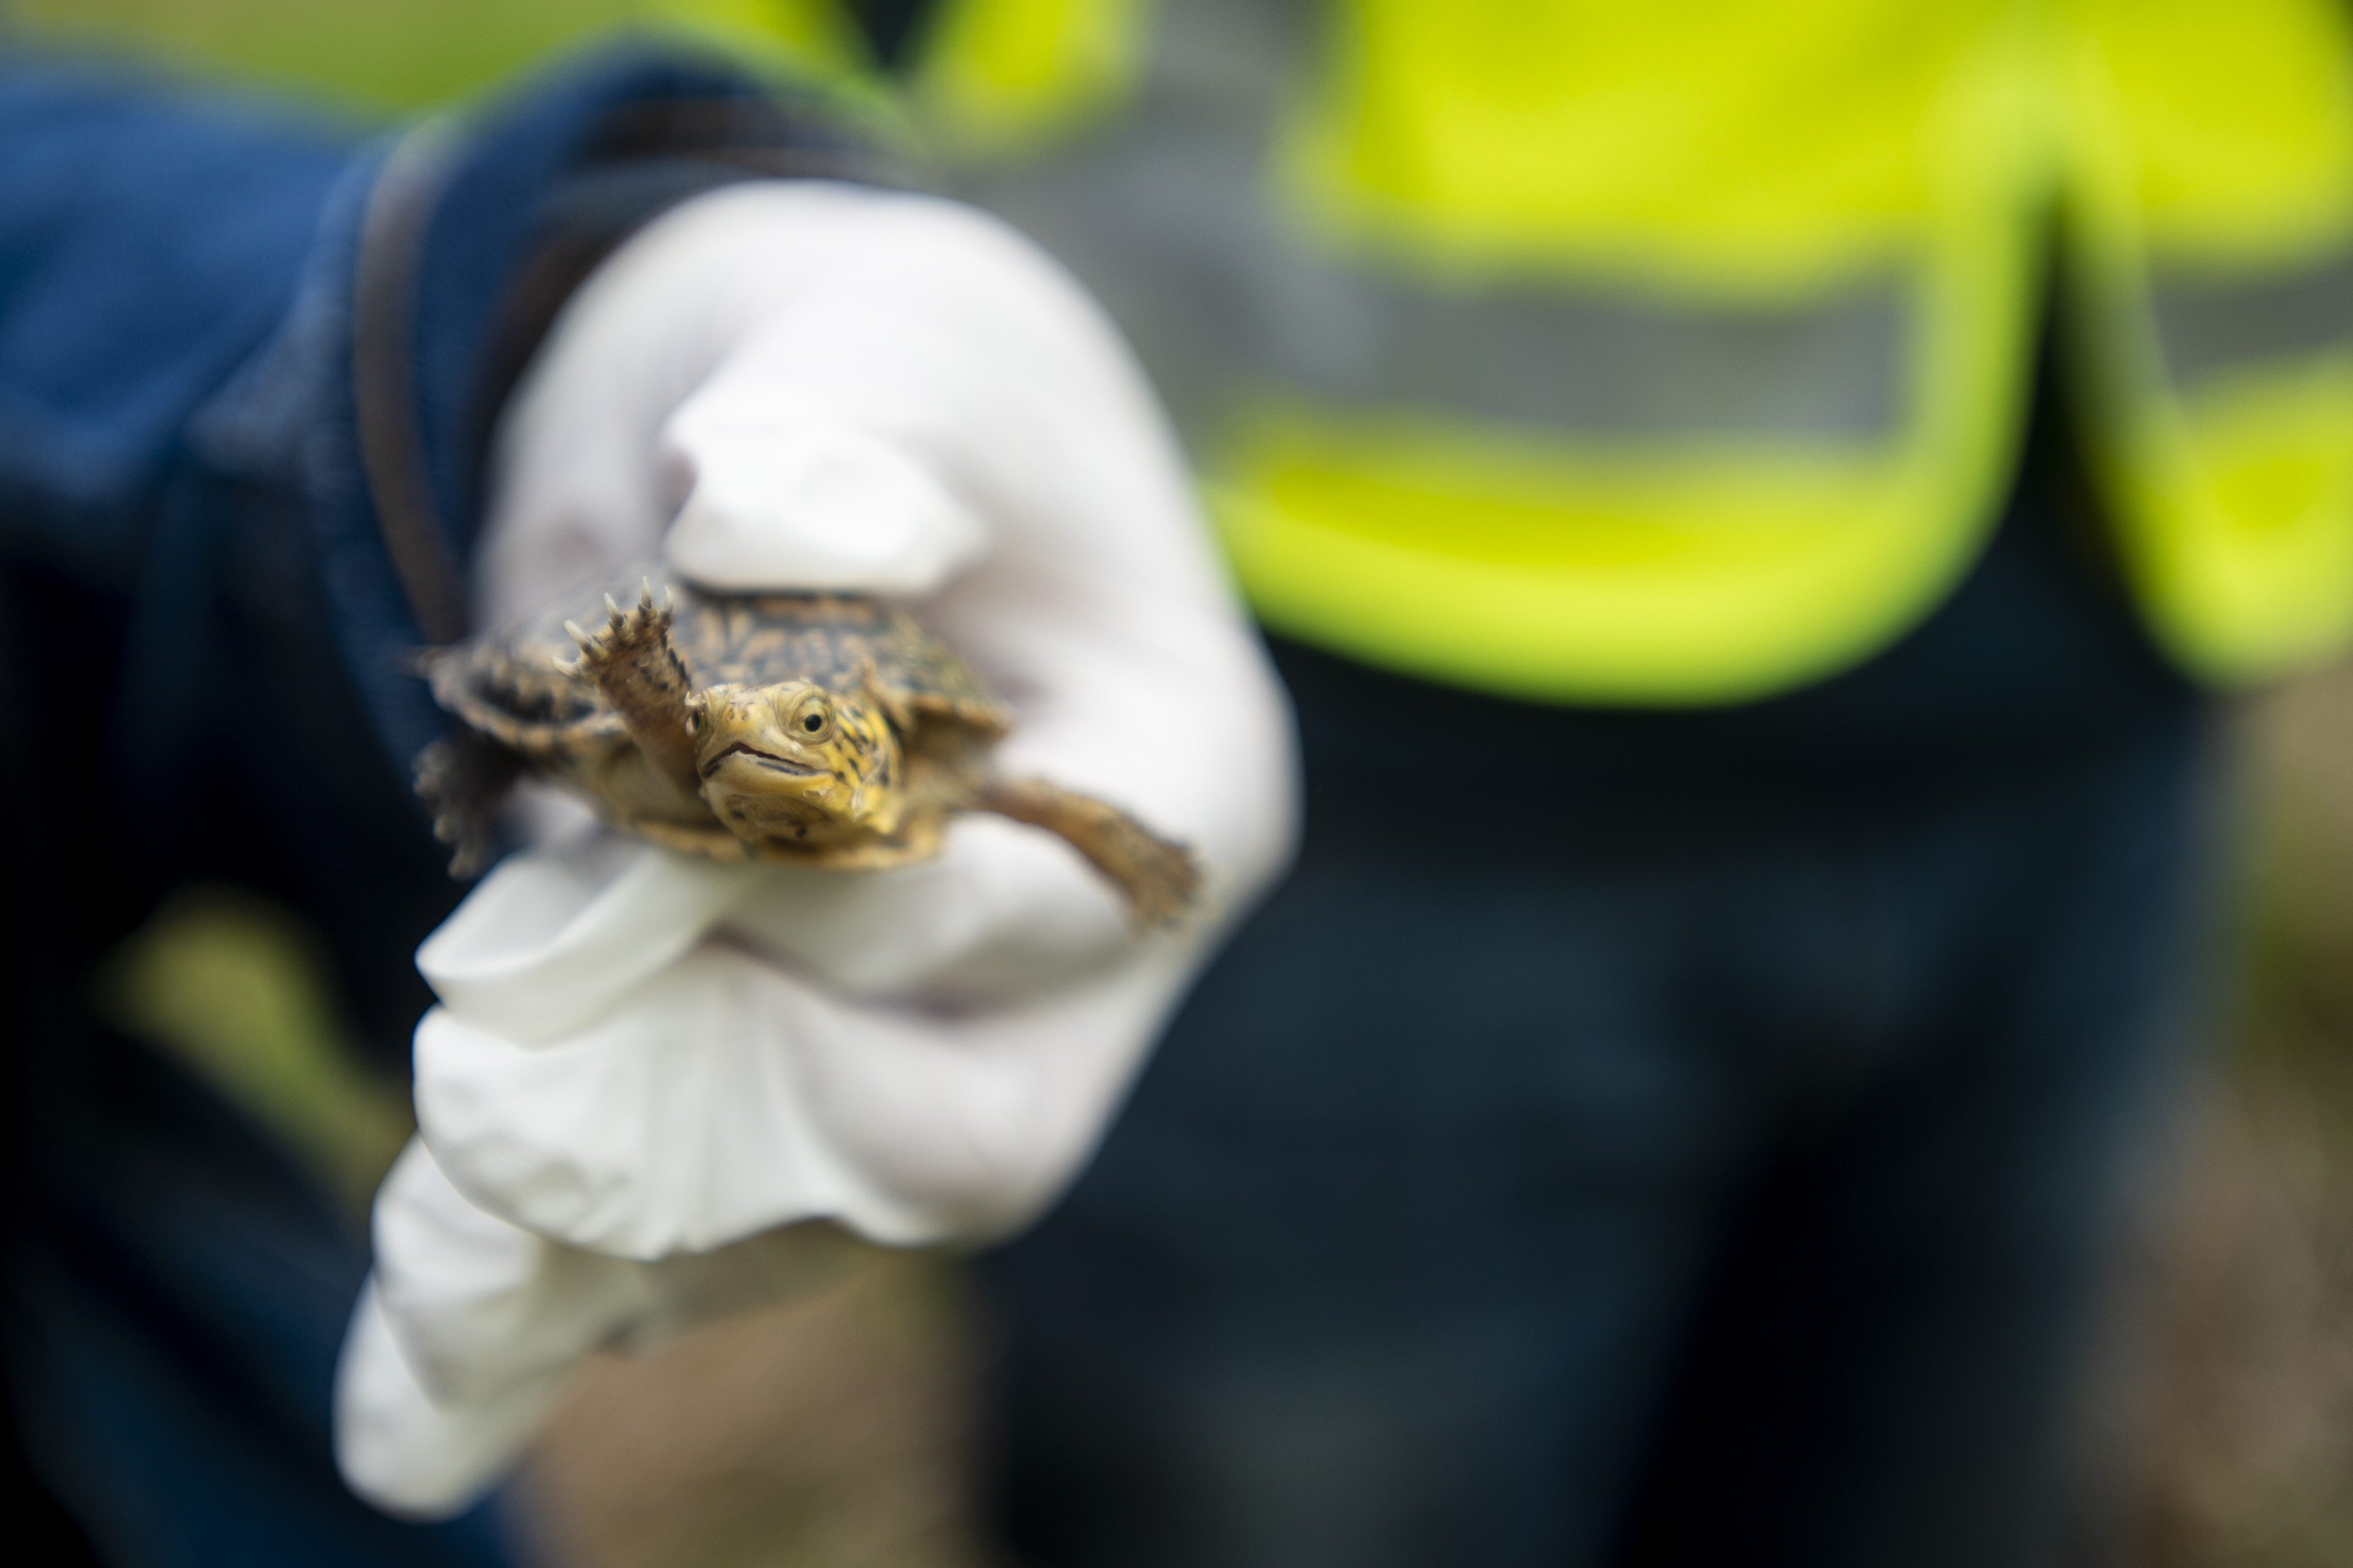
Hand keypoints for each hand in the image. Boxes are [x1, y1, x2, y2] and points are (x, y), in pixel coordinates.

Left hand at [335, 182, 1297, 1515]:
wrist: (789, 437)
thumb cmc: (877, 375)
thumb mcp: (886, 329)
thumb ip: (853, 418)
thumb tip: (769, 520)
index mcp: (1177, 779)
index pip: (1031, 914)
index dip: (829, 900)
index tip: (615, 824)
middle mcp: (1095, 953)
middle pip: (965, 1136)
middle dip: (731, 1126)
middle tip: (489, 1095)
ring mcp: (964, 1039)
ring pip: (829, 1222)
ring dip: (623, 1228)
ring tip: (433, 1209)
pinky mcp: (821, 1083)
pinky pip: (725, 1229)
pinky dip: (578, 1266)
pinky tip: (432, 1319)